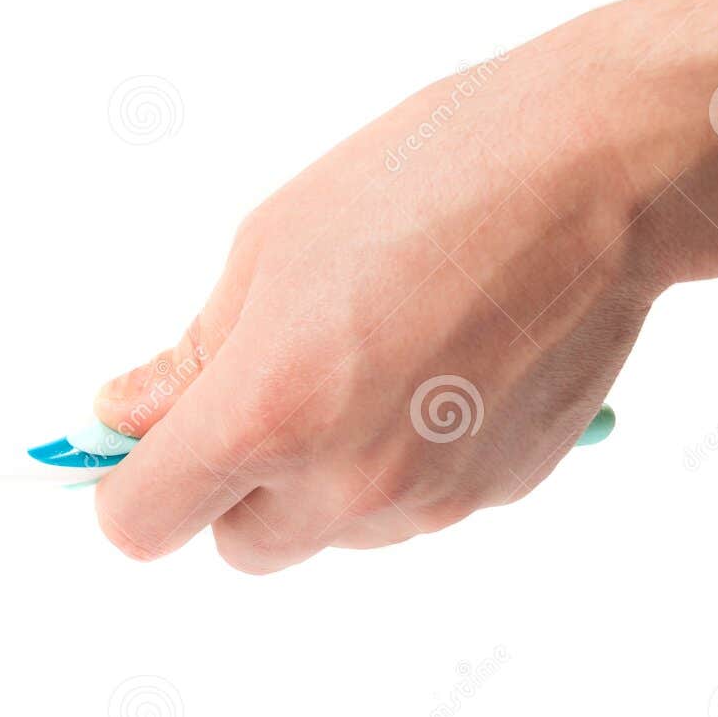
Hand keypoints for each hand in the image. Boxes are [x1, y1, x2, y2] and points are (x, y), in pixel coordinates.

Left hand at [92, 0, 717, 572]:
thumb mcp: (269, 250)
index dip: (130, 488)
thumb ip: (190, 357)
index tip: (140, 448)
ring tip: (365, 359)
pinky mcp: (498, 494)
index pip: (144, 524)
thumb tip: (125, 414)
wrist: (592, 173)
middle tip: (260, 390)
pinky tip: (431, 371)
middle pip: (239, 544)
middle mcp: (348, 481)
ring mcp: (431, 499)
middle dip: (229, 485)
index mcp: (269, 413)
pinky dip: (397, 465)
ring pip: (328, 532)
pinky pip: (409, 509)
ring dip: (317, 479)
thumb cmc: (421, 182)